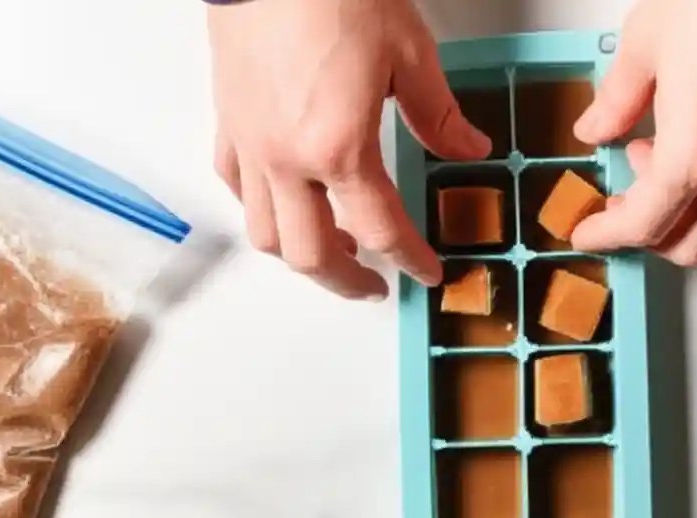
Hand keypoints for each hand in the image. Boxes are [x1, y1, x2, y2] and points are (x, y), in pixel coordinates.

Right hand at [208, 0, 490, 299]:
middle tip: (375, 285)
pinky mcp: (228, 123)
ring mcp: (250, 145)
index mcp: (336, 148)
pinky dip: (262, 211)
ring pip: (265, 233)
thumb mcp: (409, 54)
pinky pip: (237, 188)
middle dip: (347, 281)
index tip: (427, 272)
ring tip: (332, 250)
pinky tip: (285, 204)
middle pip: (310, 254)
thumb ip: (439, 115)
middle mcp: (285, 159)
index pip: (379, 229)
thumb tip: (468, 149)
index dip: (409, 259)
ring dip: (301, 255)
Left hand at [571, 0, 696, 265]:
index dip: (607, 235)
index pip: (644, 225)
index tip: (586, 232)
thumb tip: (595, 128)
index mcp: (695, 154)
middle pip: (690, 244)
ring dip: (688, 218)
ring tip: (659, 166)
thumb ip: (616, 101)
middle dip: (648, 235)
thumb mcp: (644, 46)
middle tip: (619, 205)